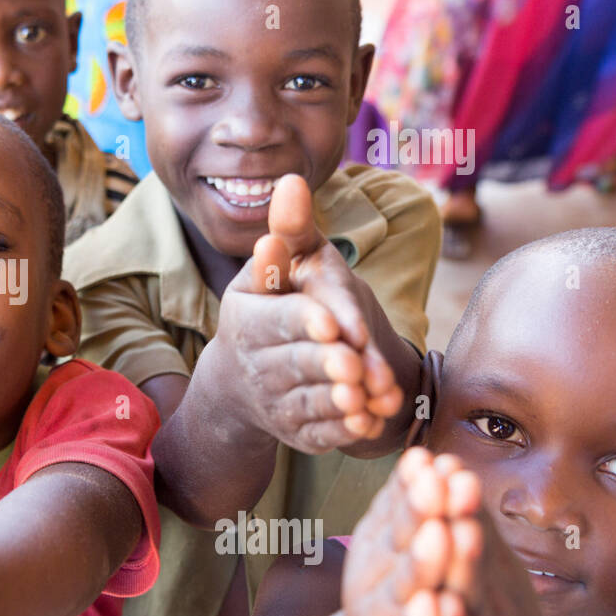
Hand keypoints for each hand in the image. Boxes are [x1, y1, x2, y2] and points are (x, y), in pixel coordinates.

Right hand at [214, 175, 400, 452]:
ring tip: (367, 396)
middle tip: (352, 363)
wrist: (246, 379)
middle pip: (295, 363)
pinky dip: (345, 431)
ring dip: (340, 400)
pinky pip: (321, 435)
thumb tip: (292, 181)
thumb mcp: (280, 266)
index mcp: (246, 320)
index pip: (276, 320)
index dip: (304, 321)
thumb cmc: (274, 307)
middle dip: (325, 364)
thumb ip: (290, 229)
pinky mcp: (297, 433)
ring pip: (310, 402)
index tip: (330, 323)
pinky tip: (369, 423)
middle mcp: (255, 365)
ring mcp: (276, 403)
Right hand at [337, 448, 456, 615]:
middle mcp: (372, 577)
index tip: (431, 459)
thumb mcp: (390, 548)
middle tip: (438, 483)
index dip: (413, 488)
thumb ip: (403, 508)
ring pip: (401, 589)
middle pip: (398, 543)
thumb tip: (423, 453)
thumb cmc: (387, 598)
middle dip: (419, 513)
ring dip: (421, 562)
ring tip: (440, 534)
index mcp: (376, 546)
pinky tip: (432, 608)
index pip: (395, 511)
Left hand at [428, 477, 579, 615]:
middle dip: (461, 515)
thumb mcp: (475, 571)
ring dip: (462, 563)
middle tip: (452, 478)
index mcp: (484, 570)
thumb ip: (462, 521)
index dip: (456, 496)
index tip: (441, 458)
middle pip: (472, 553)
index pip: (469, 527)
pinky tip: (443, 606)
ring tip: (454, 528)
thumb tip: (443, 462)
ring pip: (470, 597)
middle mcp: (488, 599)